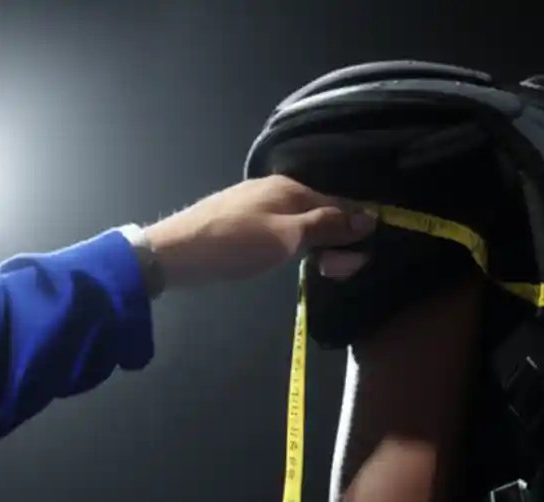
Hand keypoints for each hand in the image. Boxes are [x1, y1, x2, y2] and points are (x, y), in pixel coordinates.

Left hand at [142, 176, 374, 290]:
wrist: (176, 253)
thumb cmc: (235, 244)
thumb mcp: (287, 237)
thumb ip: (326, 226)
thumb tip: (367, 217)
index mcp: (292, 188)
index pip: (340, 205)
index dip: (356, 231)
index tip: (361, 259)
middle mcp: (278, 189)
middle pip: (322, 213)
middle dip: (337, 242)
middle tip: (334, 272)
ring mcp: (259, 204)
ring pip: (304, 223)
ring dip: (318, 247)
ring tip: (319, 270)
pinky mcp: (245, 220)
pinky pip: (286, 228)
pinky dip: (298, 245)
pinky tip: (294, 259)